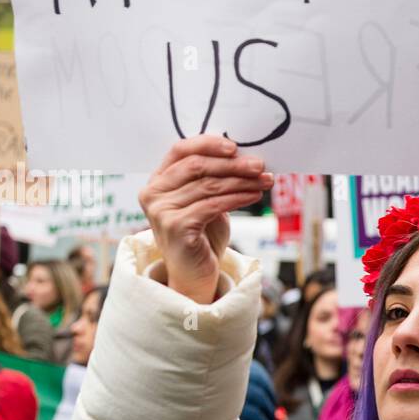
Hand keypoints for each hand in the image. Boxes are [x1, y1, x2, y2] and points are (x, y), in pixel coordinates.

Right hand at [138, 136, 273, 303]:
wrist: (194, 275)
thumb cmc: (202, 236)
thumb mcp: (205, 201)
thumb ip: (212, 178)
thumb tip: (243, 156)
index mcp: (158, 181)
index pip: (180, 150)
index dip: (208, 144)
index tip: (236, 146)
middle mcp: (153, 193)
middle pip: (196, 166)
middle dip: (232, 164)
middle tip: (259, 165)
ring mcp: (161, 211)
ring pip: (209, 185)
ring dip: (241, 181)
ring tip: (264, 180)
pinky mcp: (176, 226)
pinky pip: (213, 204)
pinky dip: (238, 198)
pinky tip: (254, 195)